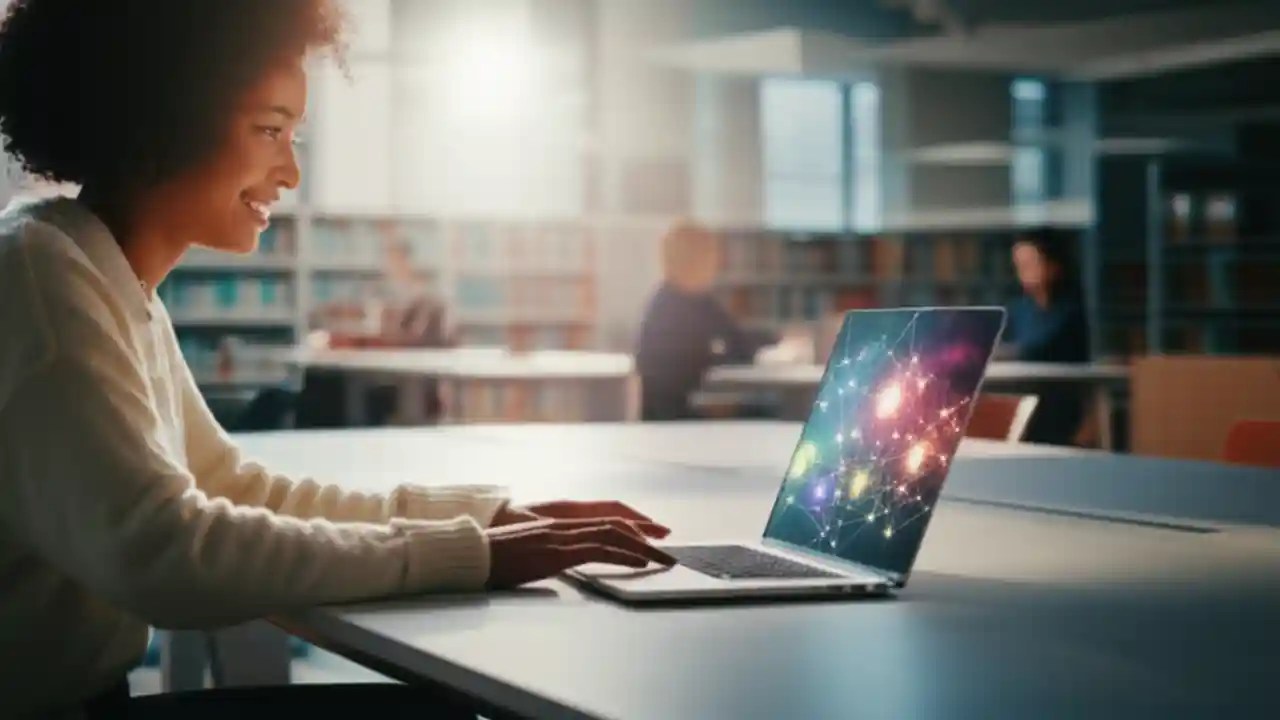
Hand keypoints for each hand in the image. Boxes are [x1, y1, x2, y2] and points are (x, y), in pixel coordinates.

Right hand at [486, 517, 676, 589]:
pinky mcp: (557, 552)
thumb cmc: (491, 557)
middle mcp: (562, 525)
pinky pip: (599, 550)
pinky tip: (639, 563)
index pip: (601, 519)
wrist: (470, 554)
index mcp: (556, 524)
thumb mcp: (525, 552)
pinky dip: (624, 555)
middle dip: (644, 534)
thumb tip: (559, 561)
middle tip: (666, 545)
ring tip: (662, 558)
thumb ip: (546, 552)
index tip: (649, 535)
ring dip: (642, 547)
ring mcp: (560, 537)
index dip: (628, 525)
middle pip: (613, 523)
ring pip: (612, 534)